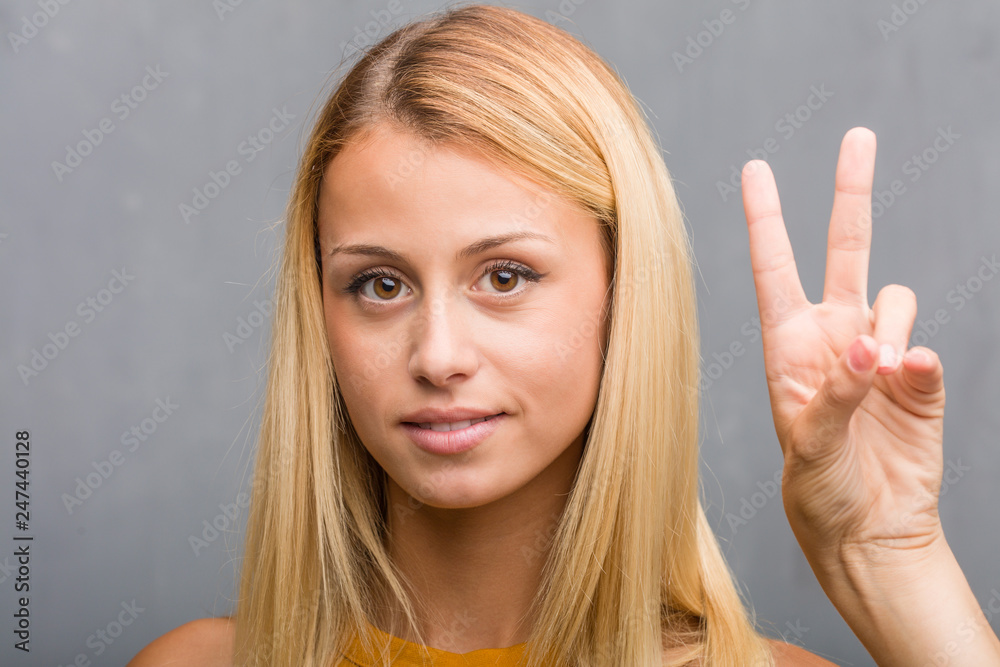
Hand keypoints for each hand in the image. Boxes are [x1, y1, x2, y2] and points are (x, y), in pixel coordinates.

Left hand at [740, 126, 999, 666]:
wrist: (870, 528)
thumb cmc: (819, 491)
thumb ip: (835, 396)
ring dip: (887, 327)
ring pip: (894, 297)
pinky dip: (916, 361)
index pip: (774, 268)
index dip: (766, 219)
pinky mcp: (917, 376)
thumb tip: (872, 349)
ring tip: (872, 381)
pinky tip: (902, 387)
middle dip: (851, 192)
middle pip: (844, 249)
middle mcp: (833, 337)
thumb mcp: (807, 447)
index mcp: (788, 346)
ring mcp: (878, 352)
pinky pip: (923, 342)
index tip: (756, 169)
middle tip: (858, 136)